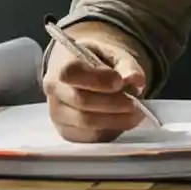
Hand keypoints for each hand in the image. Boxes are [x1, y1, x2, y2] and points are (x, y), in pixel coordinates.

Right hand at [42, 22, 148, 142]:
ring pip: (85, 122)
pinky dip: (109, 129)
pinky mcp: (66, 131)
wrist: (82, 73)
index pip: (71, 72)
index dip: (97, 79)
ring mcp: (57, 112)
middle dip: (112, 104)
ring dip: (115, 119)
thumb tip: (136, 80)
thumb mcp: (114, 54)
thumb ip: (126, 65)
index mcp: (61, 62)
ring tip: (136, 113)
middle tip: (136, 103)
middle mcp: (54, 88)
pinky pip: (88, 136)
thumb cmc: (98, 61)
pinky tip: (123, 121)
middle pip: (81, 100)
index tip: (119, 82)